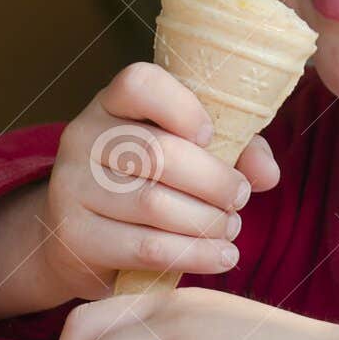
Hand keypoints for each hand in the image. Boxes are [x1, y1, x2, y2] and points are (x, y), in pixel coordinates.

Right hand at [38, 63, 280, 301]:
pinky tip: (221, 256)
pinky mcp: (75, 236)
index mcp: (110, 103)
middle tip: (239, 198)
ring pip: (154, 204)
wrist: (78, 236)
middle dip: (214, 180)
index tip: (210, 135)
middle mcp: (83, 137)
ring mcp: (72, 186)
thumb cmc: (146, 182)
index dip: (182, 107)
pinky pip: (144, 248)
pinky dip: (194, 254)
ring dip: (207, 222)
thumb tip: (266, 173)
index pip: (139, 83)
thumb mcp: (188, 152)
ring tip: (230, 228)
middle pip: (158, 152)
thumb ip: (235, 150)